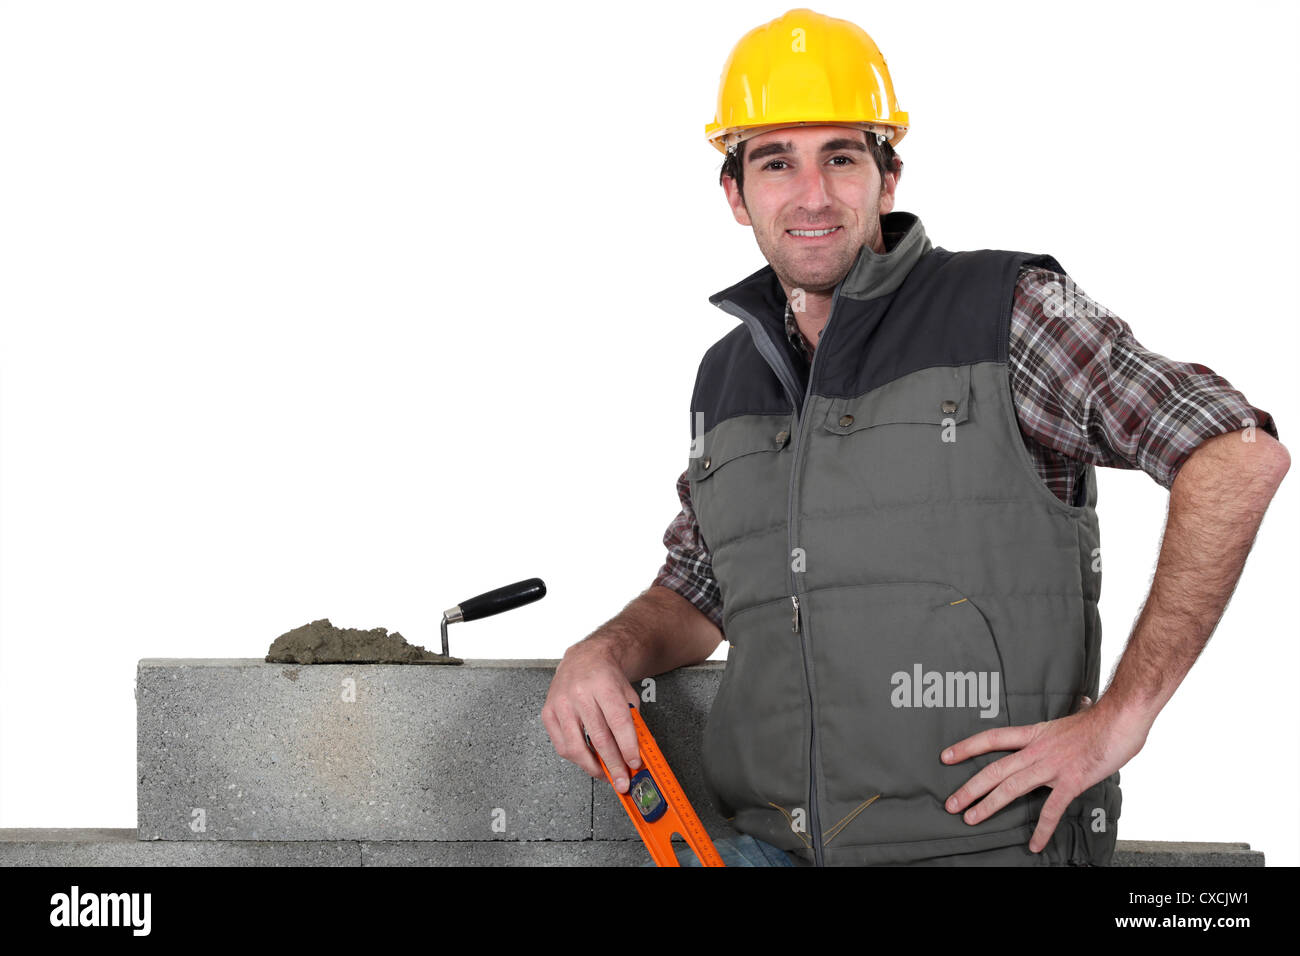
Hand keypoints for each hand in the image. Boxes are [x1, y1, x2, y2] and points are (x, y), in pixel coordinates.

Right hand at [541, 640, 642, 792]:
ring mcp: (561, 703)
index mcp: (604, 685)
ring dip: (593, 767)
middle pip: (599, 738)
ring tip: (606, 775)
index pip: (618, 722)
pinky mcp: (548, 713)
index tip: (635, 763)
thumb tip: (636, 753)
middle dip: (613, 764)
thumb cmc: (607, 677)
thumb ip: (633, 722)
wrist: (584, 658)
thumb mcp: (628, 694)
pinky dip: (576, 758)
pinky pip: (561, 745)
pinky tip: (588, 761)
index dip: (628, 747)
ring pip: (576, 746)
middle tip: (622, 780)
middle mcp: (580, 694)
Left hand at [939, 696, 1149, 852]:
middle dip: (969, 787)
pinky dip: (1042, 829)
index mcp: (1035, 734)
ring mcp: (1051, 766)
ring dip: (988, 805)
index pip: (992, 738)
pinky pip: (1051, 810)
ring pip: (1011, 788)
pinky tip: (1034, 844)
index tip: (946, 756)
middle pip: (994, 769)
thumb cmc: (1103, 718)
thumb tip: (1083, 702)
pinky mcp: (1071, 782)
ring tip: (970, 819)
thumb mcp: (1079, 714)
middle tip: (951, 803)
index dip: (967, 747)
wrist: (1120, 718)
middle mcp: (1037, 750)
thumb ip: (1074, 713)